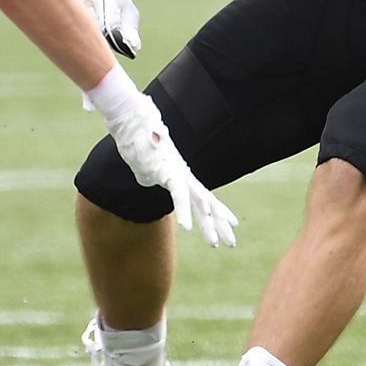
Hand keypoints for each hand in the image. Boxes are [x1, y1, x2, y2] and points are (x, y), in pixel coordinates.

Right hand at [103, 90, 237, 246]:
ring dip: (207, 224)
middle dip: (220, 224)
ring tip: (214, 243)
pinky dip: (183, 212)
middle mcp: (184, 174)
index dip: (220, 212)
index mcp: (182, 174)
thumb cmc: (138, 141)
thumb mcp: (146, 167)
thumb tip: (149, 180)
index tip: (233, 225)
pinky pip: (178, 196)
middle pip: (207, 203)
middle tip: (232, 244)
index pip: (206, 197)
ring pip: (198, 202)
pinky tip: (187, 228)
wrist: (132, 121)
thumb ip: (151, 175)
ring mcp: (178, 173)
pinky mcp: (167, 172)